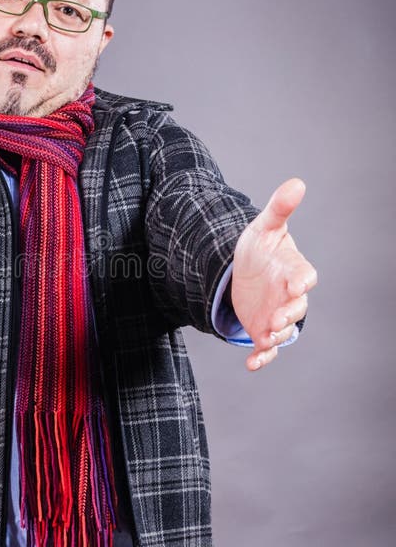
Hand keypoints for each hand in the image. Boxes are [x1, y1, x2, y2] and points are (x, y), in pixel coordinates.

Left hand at [231, 178, 317, 371]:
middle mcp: (289, 296)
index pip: (304, 276)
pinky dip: (262, 358)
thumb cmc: (259, 248)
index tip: (296, 284)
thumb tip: (297, 182)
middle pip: (297, 308)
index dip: (302, 281)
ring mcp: (277, 315)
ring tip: (264, 338)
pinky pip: (268, 348)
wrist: (242, 272)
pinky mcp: (263, 330)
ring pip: (284, 331)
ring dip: (276, 337)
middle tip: (275, 318)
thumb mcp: (264, 227)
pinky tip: (251, 364)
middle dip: (288, 314)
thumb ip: (280, 209)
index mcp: (294, 270)